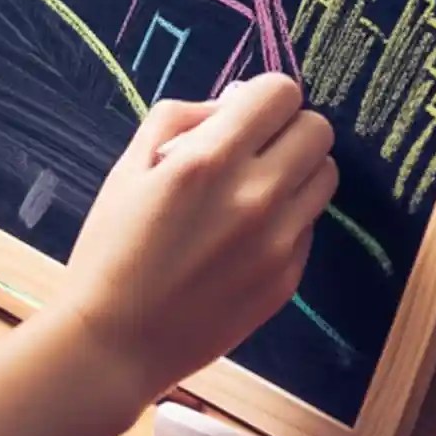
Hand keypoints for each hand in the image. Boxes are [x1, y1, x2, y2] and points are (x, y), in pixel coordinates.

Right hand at [59, 73, 337, 402]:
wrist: (116, 342)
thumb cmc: (110, 251)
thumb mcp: (127, 169)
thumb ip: (179, 120)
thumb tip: (231, 104)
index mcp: (208, 161)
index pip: (282, 93)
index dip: (262, 97)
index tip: (243, 114)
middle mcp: (254, 196)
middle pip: (317, 130)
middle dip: (285, 129)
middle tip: (251, 150)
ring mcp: (277, 242)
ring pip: (325, 176)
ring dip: (295, 171)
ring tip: (253, 191)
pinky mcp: (287, 279)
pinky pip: (308, 226)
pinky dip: (286, 219)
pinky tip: (242, 238)